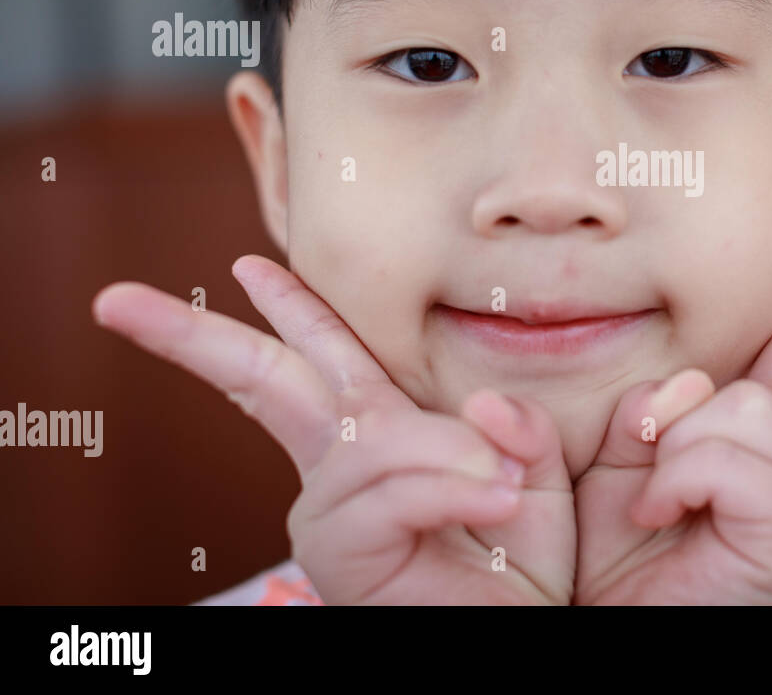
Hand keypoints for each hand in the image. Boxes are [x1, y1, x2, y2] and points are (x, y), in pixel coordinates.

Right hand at [92, 254, 574, 604]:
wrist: (516, 633)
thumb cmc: (516, 560)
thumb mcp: (528, 475)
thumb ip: (516, 429)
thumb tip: (484, 403)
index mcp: (378, 433)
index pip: (322, 358)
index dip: (287, 309)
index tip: (246, 266)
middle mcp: (339, 466)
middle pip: (264, 380)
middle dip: (193, 338)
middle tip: (115, 302)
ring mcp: (331, 510)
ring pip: (370, 438)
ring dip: (445, 454)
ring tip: (503, 484)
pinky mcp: (339, 552)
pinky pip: (392, 491)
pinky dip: (449, 489)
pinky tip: (495, 499)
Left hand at [572, 247, 771, 603]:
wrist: (604, 615)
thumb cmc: (611, 541)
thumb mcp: (624, 445)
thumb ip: (661, 399)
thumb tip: (693, 385)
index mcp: (759, 432)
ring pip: (749, 401)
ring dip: (678, 443)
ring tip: (656, 496)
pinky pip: (724, 455)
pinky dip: (676, 476)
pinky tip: (663, 509)